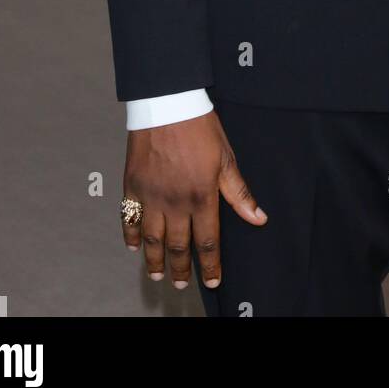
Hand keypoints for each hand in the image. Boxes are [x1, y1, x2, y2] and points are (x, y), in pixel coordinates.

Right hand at [122, 110, 265, 289]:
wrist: (167, 103)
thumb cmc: (199, 127)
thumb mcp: (226, 159)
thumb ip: (239, 193)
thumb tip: (258, 218)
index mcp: (202, 197)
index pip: (207, 241)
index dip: (211, 265)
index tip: (214, 281)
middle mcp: (175, 202)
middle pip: (178, 246)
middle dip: (182, 269)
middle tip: (183, 284)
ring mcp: (151, 196)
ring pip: (152, 239)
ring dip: (155, 260)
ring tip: (157, 274)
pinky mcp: (133, 185)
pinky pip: (129, 218)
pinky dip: (131, 235)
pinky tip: (134, 247)